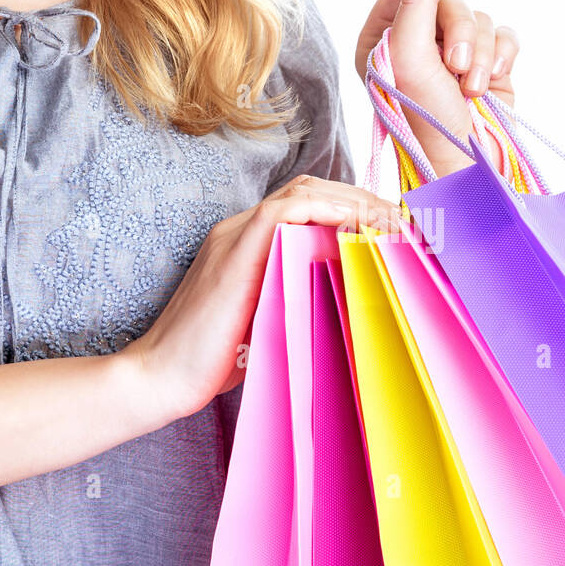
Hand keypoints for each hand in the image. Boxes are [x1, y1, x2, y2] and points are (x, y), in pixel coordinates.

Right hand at [121, 176, 408, 423]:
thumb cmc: (210, 363)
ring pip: (302, 192)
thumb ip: (296, 296)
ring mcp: (234, 236)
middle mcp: (239, 229)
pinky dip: (325, 209)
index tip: (392, 230)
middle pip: (310, 189)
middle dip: (362, 198)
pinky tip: (357, 223)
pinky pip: (284, 212)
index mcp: (247, 243)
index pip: (306, 205)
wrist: (160, 376)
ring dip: (353, 200)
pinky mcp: (234, 252)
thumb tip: (348, 297)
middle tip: (404, 221)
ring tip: (392, 221)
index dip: (351, 208)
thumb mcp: (266, 320)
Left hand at [353, 0, 519, 177]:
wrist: (467, 162)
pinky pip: (505, 34)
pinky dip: (503, 56)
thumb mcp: (410, 52)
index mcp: (382, 35)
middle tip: (455, 66)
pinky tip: (493, 84)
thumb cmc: (425, 114)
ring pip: (479, 17)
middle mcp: (416, 41)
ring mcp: (453, 53)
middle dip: (459, 30)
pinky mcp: (489, 64)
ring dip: (481, 52)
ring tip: (471, 88)